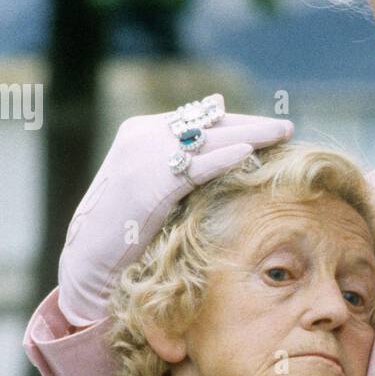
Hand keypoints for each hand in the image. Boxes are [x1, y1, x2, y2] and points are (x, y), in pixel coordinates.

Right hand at [58, 96, 292, 325]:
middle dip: (250, 124)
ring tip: (282, 133)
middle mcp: (142, 135)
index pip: (198, 118)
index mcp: (140, 130)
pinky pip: (197, 166)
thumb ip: (179, 162)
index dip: (235, 121)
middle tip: (285, 127)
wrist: (90, 257)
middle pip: (208, 123)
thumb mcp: (151, 185)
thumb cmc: (124, 227)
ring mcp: (145, 155)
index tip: (264, 127)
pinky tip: (251, 153)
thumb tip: (221, 139)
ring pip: (209, 138)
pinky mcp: (151, 181)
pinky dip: (225, 157)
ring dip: (251, 134)